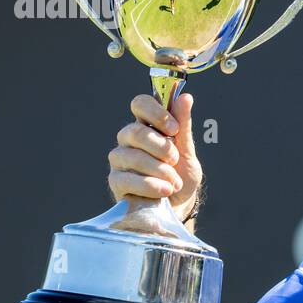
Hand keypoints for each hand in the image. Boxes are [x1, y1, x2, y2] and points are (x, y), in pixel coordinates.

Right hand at [108, 92, 203, 221]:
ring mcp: (120, 160)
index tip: (173, 129)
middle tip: (175, 159)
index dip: (156, 112)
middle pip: (135, 131)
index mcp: (146, 125)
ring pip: (133, 156)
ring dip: (160, 170)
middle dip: (161, 147)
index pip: (140, 103)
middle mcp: (128, 139)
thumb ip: (183, 126)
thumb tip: (185, 97)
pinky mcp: (116, 181)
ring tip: (174, 182)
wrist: (179, 206)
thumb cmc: (181, 175)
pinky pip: (128, 179)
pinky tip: (164, 191)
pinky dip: (151, 185)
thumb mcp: (187, 151)